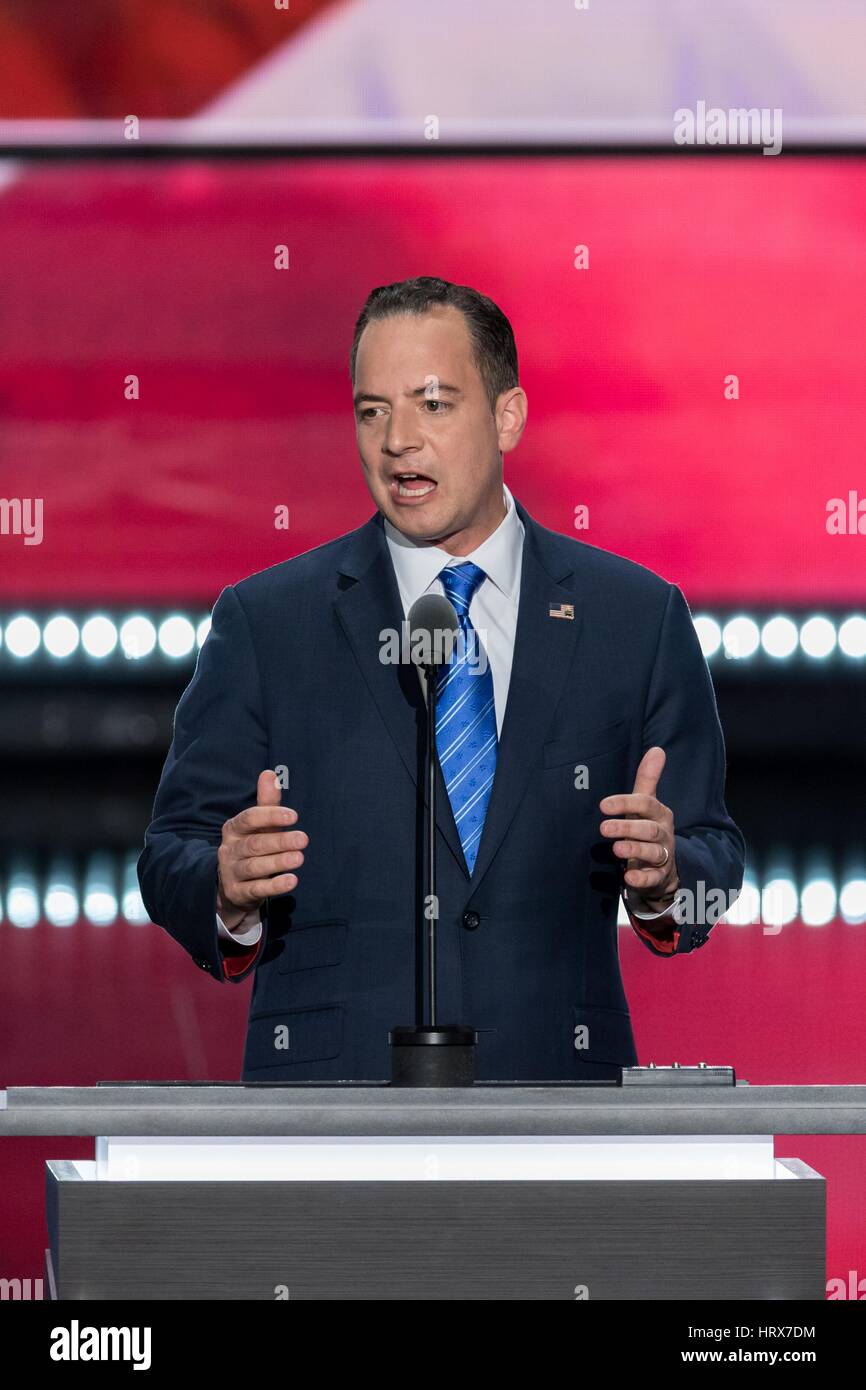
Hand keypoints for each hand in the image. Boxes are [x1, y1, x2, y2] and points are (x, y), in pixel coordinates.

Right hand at [216, 770, 307, 928]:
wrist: (233, 886)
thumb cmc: (252, 848)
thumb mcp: (259, 826)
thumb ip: (266, 803)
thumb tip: (269, 773)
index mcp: (233, 829)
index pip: (249, 818)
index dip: (270, 816)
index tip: (293, 816)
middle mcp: (229, 850)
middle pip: (254, 844)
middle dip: (279, 841)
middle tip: (303, 839)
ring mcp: (231, 873)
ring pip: (254, 867)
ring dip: (277, 862)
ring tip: (299, 858)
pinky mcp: (237, 893)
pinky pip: (256, 889)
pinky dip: (274, 885)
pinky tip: (291, 880)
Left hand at [599, 746, 677, 908]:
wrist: (663, 866)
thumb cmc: (648, 828)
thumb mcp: (647, 804)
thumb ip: (648, 779)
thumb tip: (657, 749)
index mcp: (659, 814)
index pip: (646, 804)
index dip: (625, 803)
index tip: (603, 806)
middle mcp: (663, 834)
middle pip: (649, 829)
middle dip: (627, 828)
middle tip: (604, 828)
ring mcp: (663, 856)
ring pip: (653, 852)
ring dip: (634, 849)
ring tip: (616, 849)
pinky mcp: (659, 876)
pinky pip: (653, 878)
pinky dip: (643, 878)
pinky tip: (630, 878)